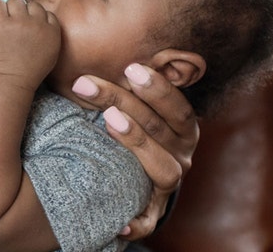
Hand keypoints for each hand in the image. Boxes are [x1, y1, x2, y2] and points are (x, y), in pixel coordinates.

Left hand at [0, 0, 59, 89]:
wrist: (11, 81)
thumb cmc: (29, 72)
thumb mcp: (51, 53)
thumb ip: (49, 34)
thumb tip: (41, 22)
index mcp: (52, 30)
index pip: (45, 12)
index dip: (34, 18)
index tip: (27, 27)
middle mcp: (37, 22)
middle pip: (30, 5)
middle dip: (22, 13)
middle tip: (14, 26)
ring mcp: (19, 21)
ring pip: (14, 1)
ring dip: (8, 11)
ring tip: (3, 24)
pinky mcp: (0, 22)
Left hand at [70, 63, 199, 239]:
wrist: (139, 175)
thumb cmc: (130, 125)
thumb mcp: (137, 104)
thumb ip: (128, 83)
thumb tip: (92, 50)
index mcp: (183, 128)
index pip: (177, 107)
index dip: (157, 88)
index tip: (130, 68)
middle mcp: (181, 155)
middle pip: (159, 128)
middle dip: (123, 102)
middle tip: (89, 85)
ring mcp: (168, 184)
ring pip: (160, 167)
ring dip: (136, 142)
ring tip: (108, 123)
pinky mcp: (152, 210)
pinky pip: (149, 220)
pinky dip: (136, 223)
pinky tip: (120, 223)